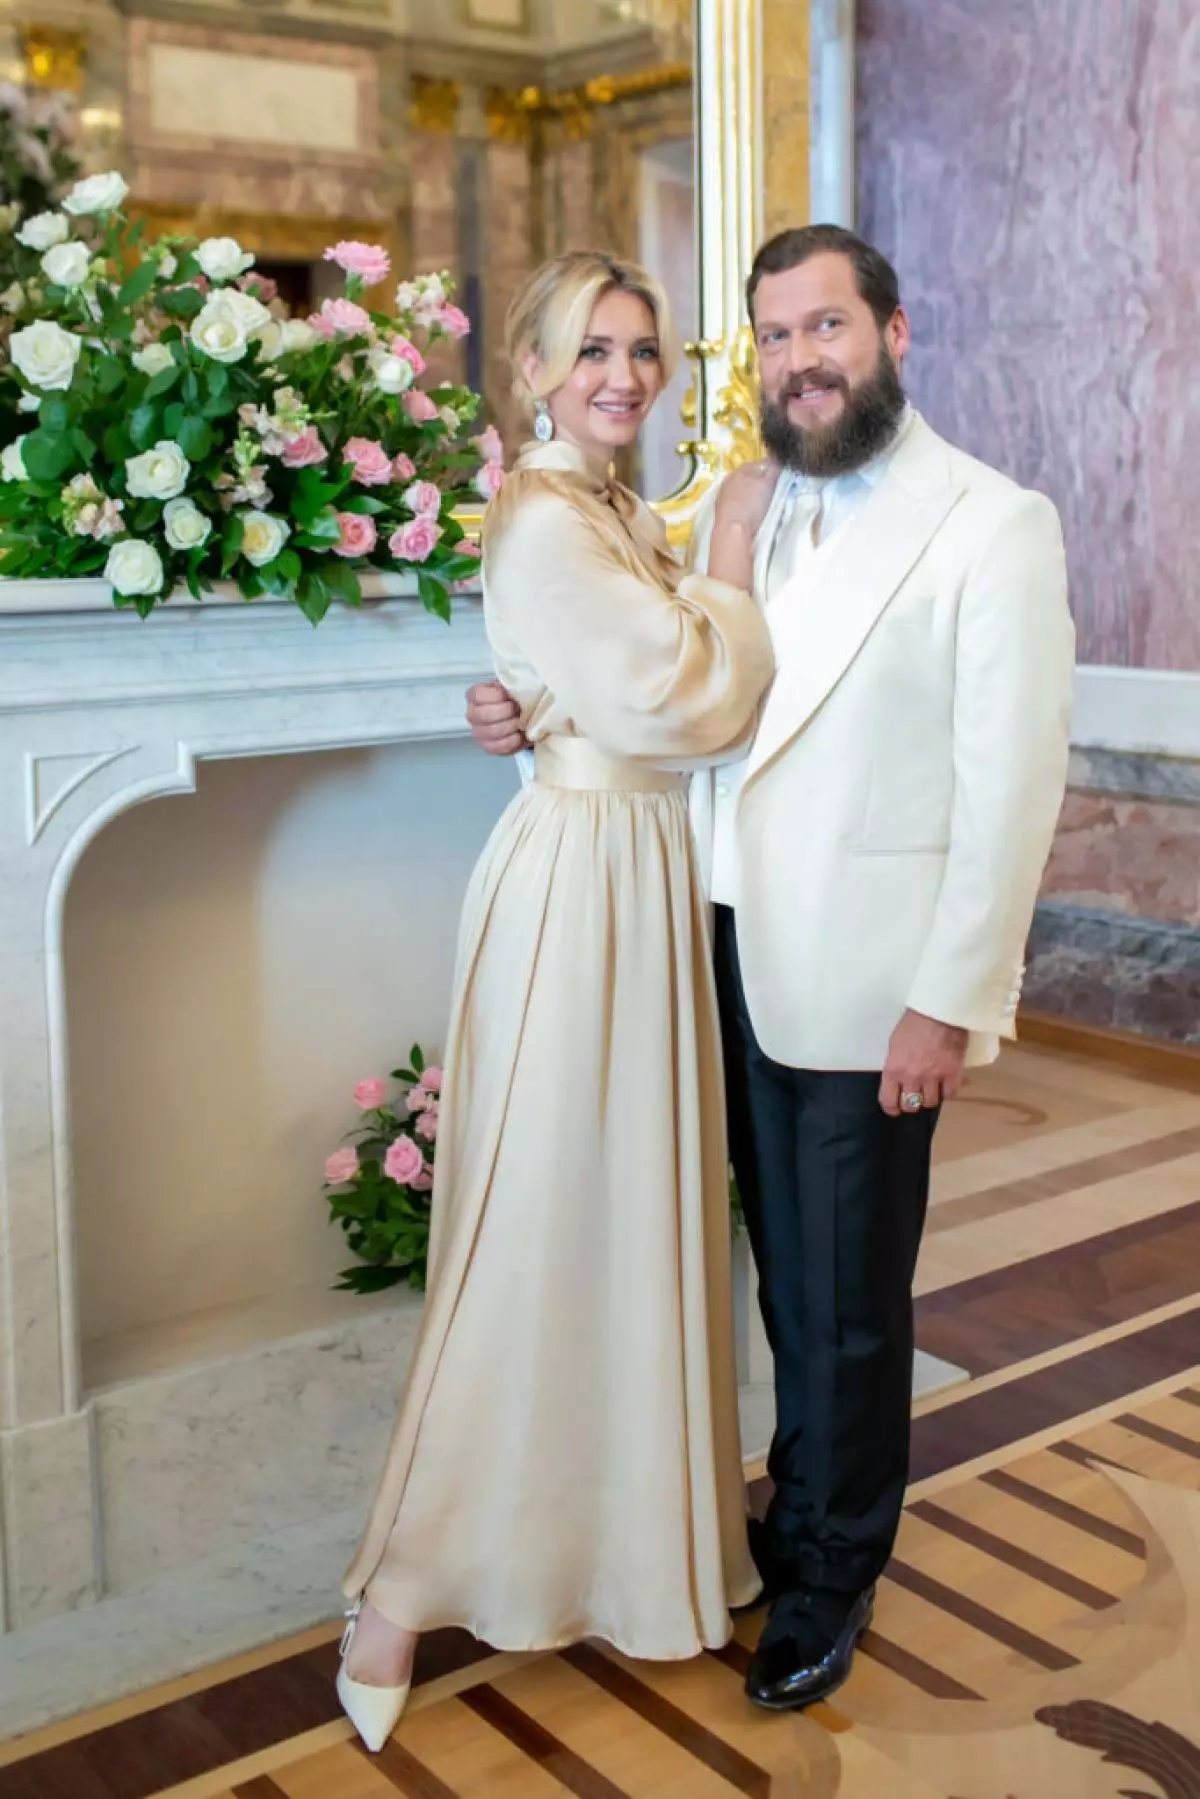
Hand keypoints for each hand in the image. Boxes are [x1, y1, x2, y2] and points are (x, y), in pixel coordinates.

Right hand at [466, 680, 526, 755]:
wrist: (525, 717)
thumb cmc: (516, 698)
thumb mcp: (513, 686)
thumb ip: (511, 685)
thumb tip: (516, 687)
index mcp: (476, 695)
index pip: (476, 694)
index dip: (494, 695)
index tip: (509, 695)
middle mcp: (473, 714)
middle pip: (481, 715)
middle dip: (504, 712)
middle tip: (518, 709)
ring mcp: (478, 732)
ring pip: (491, 732)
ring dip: (510, 726)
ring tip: (521, 722)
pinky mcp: (488, 747)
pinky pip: (498, 746)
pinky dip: (513, 741)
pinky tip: (520, 735)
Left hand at [708, 461, 779, 586]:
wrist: (732, 531)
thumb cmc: (752, 505)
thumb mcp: (768, 484)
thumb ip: (773, 469)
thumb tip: (777, 458)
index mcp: (742, 469)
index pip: (761, 464)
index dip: (773, 470)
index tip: (781, 480)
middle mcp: (730, 477)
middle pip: (750, 476)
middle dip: (760, 481)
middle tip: (772, 493)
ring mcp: (723, 494)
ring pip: (741, 488)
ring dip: (750, 493)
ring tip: (760, 505)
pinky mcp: (719, 509)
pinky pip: (735, 501)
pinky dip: (742, 504)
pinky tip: (748, 513)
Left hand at [879, 1009, 967, 1116]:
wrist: (939, 1011)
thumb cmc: (913, 1023)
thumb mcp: (895, 1044)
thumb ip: (896, 1065)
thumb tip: (897, 1080)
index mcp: (894, 1069)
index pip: (888, 1101)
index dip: (892, 1108)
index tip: (895, 1109)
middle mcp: (912, 1077)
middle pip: (911, 1105)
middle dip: (911, 1103)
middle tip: (915, 1096)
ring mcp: (934, 1077)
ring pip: (931, 1102)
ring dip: (930, 1096)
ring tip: (932, 1087)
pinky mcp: (953, 1074)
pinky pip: (950, 1095)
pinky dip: (948, 1091)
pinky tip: (946, 1084)